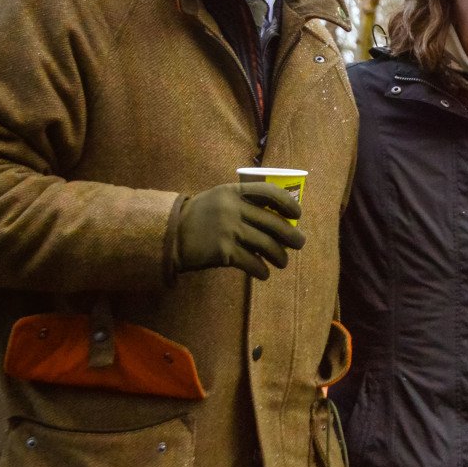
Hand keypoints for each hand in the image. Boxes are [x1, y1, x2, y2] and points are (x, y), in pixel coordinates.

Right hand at [172, 182, 303, 279]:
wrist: (168, 234)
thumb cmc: (199, 217)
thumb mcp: (220, 199)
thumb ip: (243, 203)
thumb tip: (278, 218)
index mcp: (234, 192)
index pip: (270, 192)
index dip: (288, 204)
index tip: (297, 215)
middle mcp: (233, 208)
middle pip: (274, 223)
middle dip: (292, 236)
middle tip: (299, 243)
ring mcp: (229, 230)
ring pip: (267, 245)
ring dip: (280, 257)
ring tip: (282, 262)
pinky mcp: (224, 251)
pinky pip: (252, 262)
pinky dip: (261, 270)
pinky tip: (263, 273)